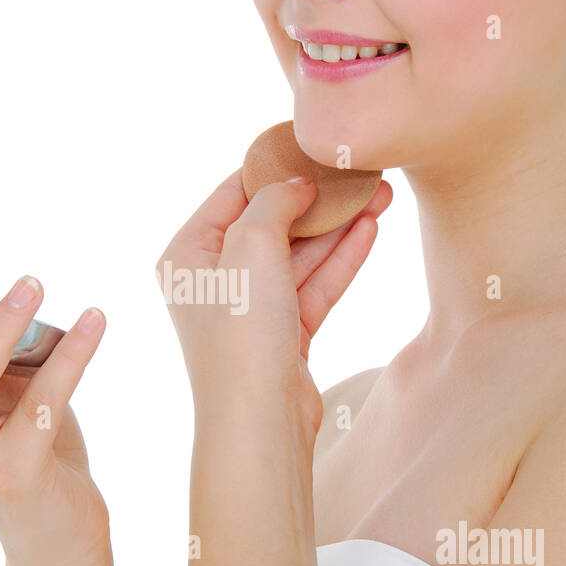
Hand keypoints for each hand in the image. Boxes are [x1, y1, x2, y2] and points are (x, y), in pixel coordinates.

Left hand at [156, 169, 391, 430]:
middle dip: (317, 198)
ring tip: (380, 192)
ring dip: (338, 225)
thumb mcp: (252, 246)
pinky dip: (341, 258)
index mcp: (186, 254)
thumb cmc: (241, 334)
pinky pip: (315, 284)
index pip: (232, 192)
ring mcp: (249, 308)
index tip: (313, 145)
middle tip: (358, 171)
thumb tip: (296, 181)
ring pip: (299, 254)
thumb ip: (274, 201)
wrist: (260, 420)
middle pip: (270, 222)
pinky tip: (371, 228)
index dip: (274, 166)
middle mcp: (213, 279)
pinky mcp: (282, 334)